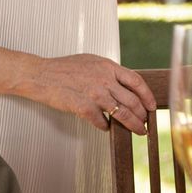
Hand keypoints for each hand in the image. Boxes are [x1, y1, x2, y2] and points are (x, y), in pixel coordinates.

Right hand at [17, 53, 156, 133]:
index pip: (137, 81)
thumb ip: (108, 71)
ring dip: (132, 124)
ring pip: (122, 113)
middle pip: (133, 100)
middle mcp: (104, 79)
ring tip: (137, 130)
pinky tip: (106, 128)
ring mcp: (94, 93)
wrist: (40, 74)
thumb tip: (122, 84)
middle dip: (142, 115)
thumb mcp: (91, 61)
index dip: (147, 96)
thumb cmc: (63, 68)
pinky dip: (105, 127)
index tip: (151, 106)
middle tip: (145, 123)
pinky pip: (101, 121)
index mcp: (108, 66)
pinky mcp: (83, 106)